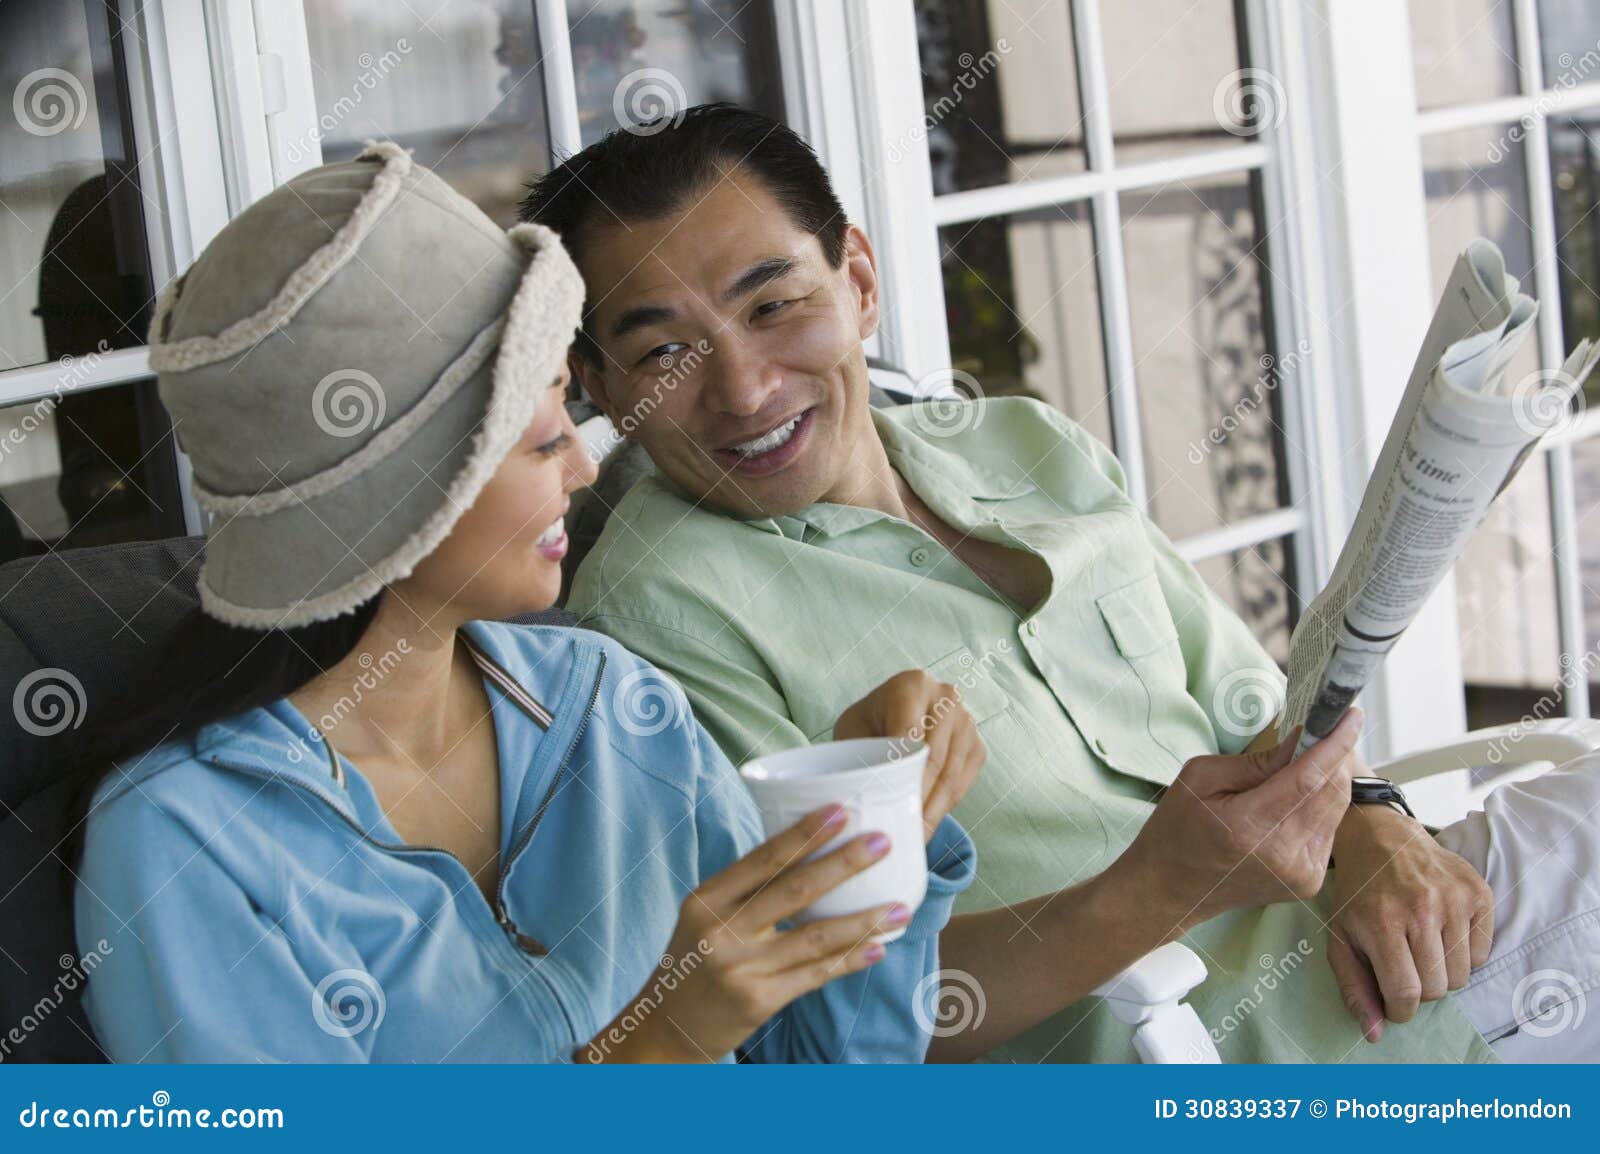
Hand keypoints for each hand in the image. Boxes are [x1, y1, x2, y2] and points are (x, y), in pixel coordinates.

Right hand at [579, 804, 907, 1062]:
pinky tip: (878, 947)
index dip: (804, 834)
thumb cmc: (696, 959)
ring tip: (900, 906)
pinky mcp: (758, 1001)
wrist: (668, 1027)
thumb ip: (747, 889)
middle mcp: (720, 931)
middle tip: (881, 842)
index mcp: (706, 899)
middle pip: (794, 890)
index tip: (841, 810)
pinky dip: (850, 960)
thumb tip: (812, 848)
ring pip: (814, 937)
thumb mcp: (705, 915)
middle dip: (844, 863)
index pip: (762, 859)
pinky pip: (815, 975)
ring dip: (863, 920)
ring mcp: (740, 968)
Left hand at [833, 669, 986, 840]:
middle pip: (934, 759)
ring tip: (914, 838)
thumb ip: (859, 754)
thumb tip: (863, 800)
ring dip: (933, 812)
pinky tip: (926, 825)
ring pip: (951, 776)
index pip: (908, 734)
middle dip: (917, 800)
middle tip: (902, 834)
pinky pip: (962, 784)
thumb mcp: (853, 729)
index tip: (889, 808)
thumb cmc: (868, 723)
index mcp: (913, 685)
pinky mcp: (977, 746)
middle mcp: (947, 697)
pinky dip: (944, 808)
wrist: (894, 711)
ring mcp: (967, 722)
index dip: (900, 775)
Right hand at [1117, 709, 1364, 931]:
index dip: (1335, 744)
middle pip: (1332, 791)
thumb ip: (1256, 762)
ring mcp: (1301, 873)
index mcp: (1250, 827)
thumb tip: (1301, 741)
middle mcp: (1284, 855)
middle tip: (1321, 732)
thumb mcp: (1201, 778)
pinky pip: (1329, 829)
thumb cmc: (1178, 828)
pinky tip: (1294, 799)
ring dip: (1327, 780)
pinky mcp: (1309, 881)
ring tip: (1301, 766)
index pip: (1310, 778)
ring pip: (1336, 809)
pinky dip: (1319, 805)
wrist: (1172, 888)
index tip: (1352, 716)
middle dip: (1332, 756)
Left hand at [1325, 804, 1493, 1041]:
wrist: (1382, 839)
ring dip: (1441, 971)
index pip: (1406, 994)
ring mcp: (1454, 899)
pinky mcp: (1479, 893)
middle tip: (1403, 962)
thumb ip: (1354, 989)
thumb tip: (1375, 1034)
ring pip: (1462, 975)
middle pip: (1437, 989)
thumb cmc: (1358, 896)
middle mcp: (1421, 909)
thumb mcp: (1340, 938)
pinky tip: (1441, 930)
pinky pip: (1482, 954)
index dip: (1400, 1009)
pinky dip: (1464, 953)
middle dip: (1418, 988)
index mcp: (1382, 922)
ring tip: (1421, 944)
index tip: (1393, 999)